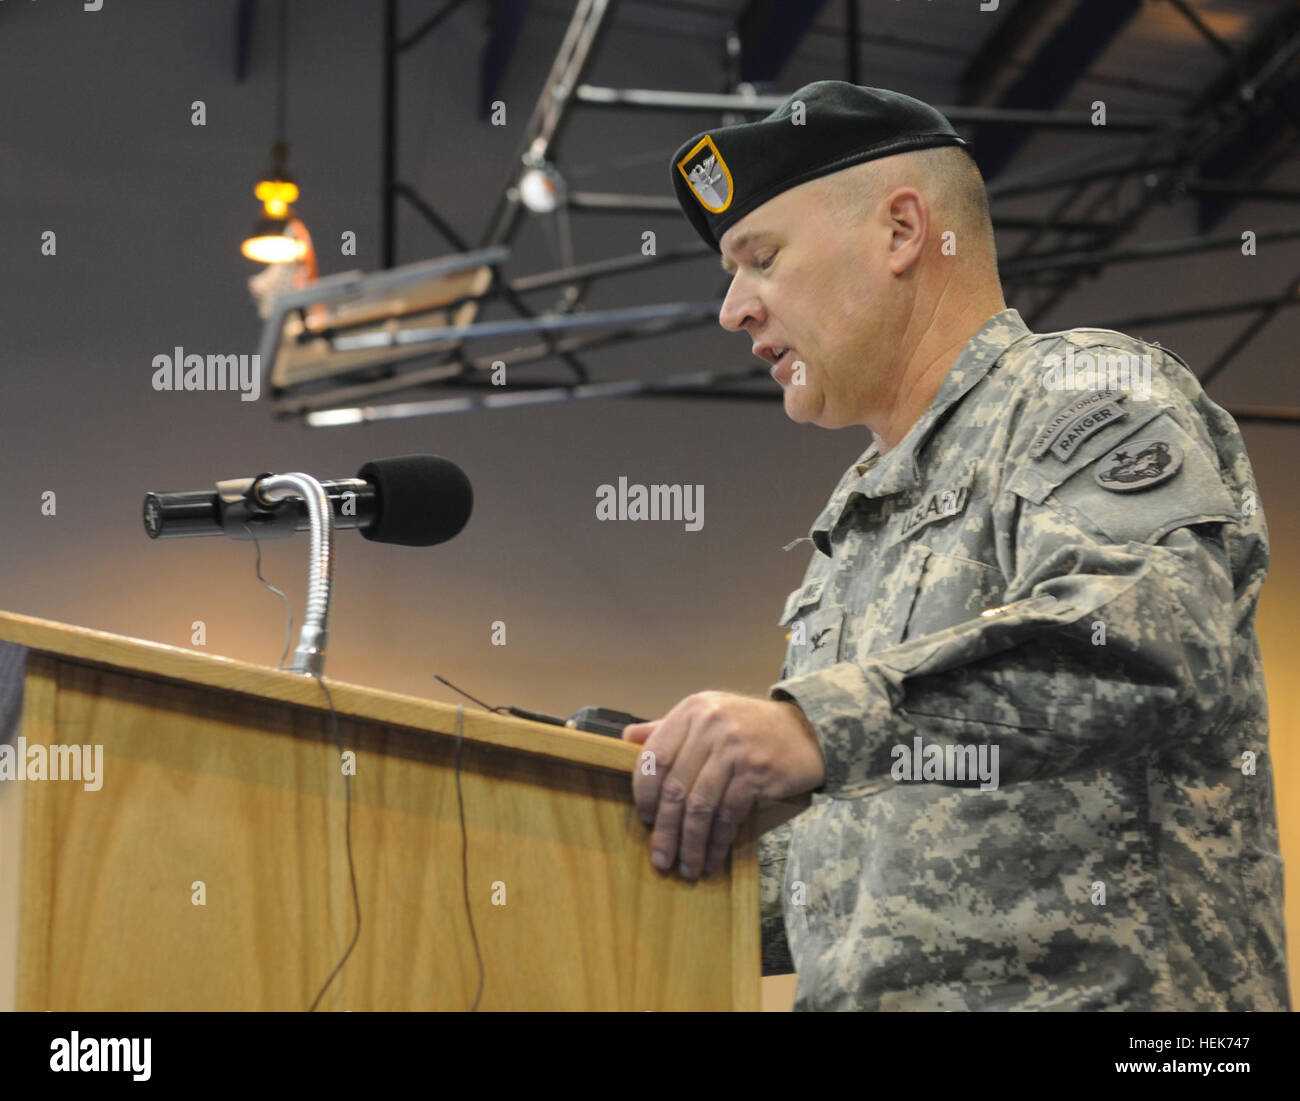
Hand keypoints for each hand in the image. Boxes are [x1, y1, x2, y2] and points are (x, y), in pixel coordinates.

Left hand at [621, 691, 824, 880]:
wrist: (808, 730)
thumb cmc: (751, 726)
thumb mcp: (709, 714)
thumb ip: (669, 728)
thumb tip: (627, 739)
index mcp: (692, 710)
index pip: (654, 756)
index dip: (644, 793)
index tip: (645, 819)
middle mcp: (710, 725)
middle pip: (675, 788)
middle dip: (665, 830)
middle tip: (661, 858)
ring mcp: (734, 748)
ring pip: (700, 806)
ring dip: (691, 843)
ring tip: (687, 867)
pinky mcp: (756, 771)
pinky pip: (728, 814)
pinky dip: (718, 840)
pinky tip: (714, 856)